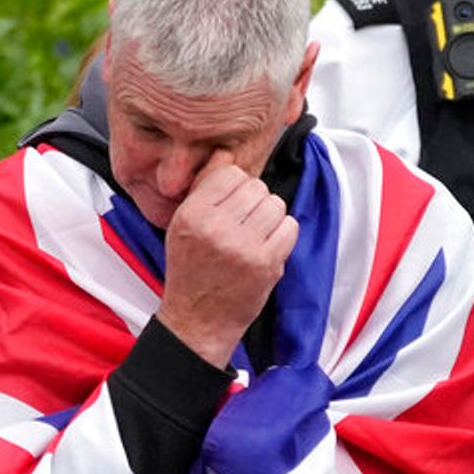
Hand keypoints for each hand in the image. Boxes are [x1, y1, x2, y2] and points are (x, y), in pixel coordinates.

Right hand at [156, 155, 297, 367]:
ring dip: (271, 217)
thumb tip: (226, 153)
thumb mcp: (183, 226)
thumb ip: (204, 189)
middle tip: (244, 224)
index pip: (229, 173)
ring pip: (275, 204)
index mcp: (191, 214)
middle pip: (256, 186)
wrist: (197, 320)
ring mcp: (242, 246)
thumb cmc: (191, 271)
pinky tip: (267, 247)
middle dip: (255, 202)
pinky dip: (283, 235)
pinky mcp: (266, 263)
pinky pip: (290, 226)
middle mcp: (215, 227)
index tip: (233, 203)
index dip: (236, 186)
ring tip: (255, 235)